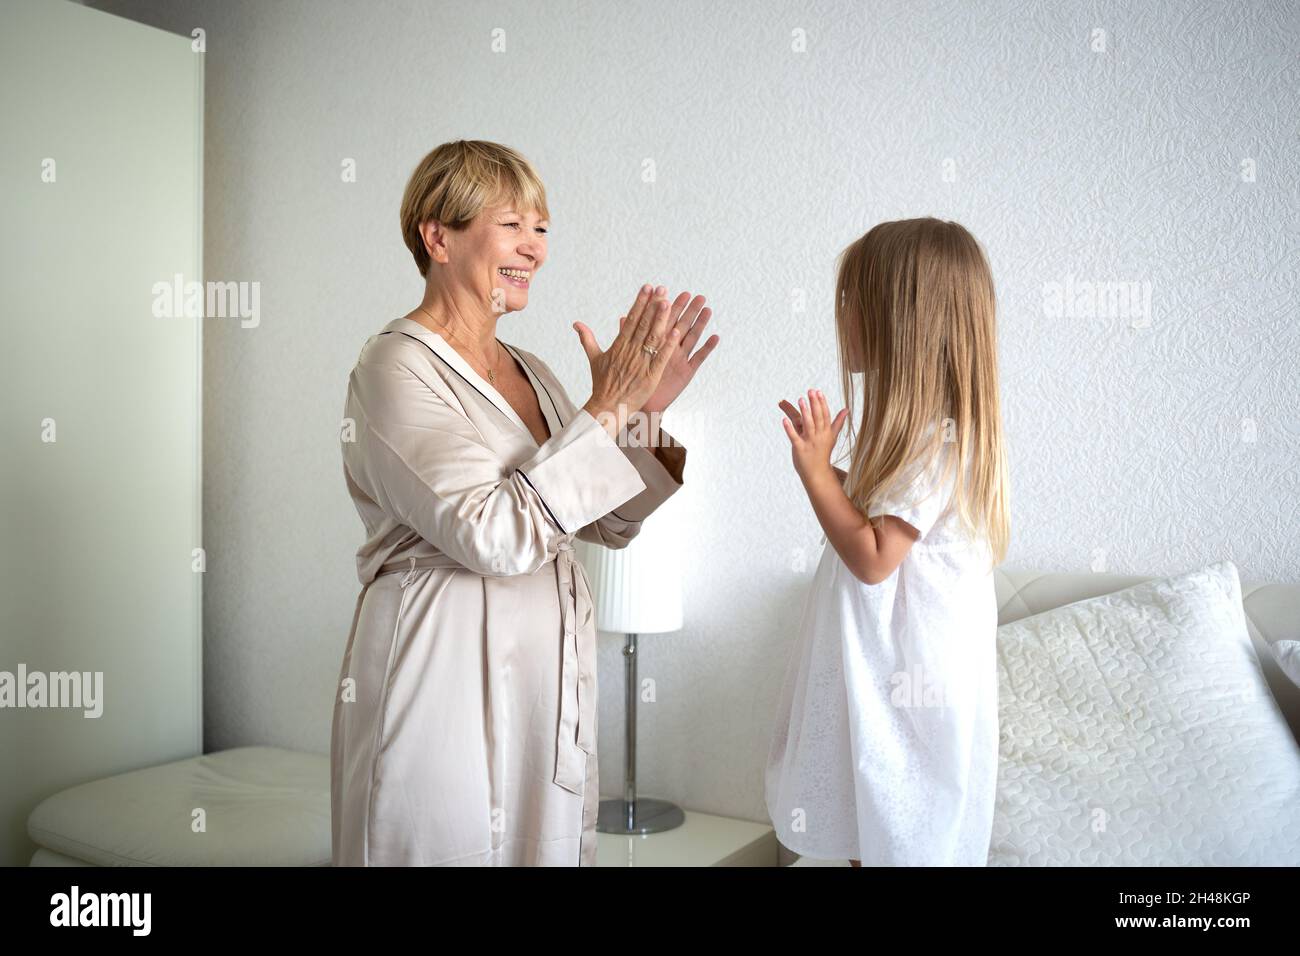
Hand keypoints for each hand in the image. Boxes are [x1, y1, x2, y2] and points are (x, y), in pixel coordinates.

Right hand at [574, 284, 681, 432]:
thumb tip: (576, 324)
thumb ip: (587, 339)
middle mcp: (629, 352)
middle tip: (662, 289)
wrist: (607, 407)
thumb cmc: (602, 384)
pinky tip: (675, 332)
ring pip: (652, 338)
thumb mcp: (594, 359)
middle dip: (652, 306)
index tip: (648, 287)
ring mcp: (640, 363)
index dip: (640, 302)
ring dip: (660, 320)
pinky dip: (667, 346)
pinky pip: (660, 358)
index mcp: (618, 346)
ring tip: (669, 303)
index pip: (631, 319)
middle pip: (643, 325)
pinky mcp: (650, 376)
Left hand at [626, 291, 718, 413]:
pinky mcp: (687, 372)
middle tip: (697, 296)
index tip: (671, 290)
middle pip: (681, 325)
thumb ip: (626, 337)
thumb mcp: (629, 357)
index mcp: (657, 343)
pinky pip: (699, 358)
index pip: (662, 320)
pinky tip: (715, 337)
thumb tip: (622, 317)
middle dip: (688, 310)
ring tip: (707, 309)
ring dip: (700, 323)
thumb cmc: (635, 380)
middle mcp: (670, 348)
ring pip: (692, 337)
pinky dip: (707, 348)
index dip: (666, 306)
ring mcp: (680, 359)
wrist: (642, 403)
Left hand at [780, 389, 847, 481]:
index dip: (822, 403)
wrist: (818, 473)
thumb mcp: (832, 437)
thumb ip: (838, 422)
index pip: (825, 415)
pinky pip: (794, 437)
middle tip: (810, 391)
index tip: (819, 391)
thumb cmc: (823, 453)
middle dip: (814, 404)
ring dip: (805, 412)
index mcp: (827, 432)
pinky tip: (783, 420)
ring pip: (808, 425)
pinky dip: (789, 429)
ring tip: (800, 399)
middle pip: (818, 417)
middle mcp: (819, 436)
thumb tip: (846, 409)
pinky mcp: (799, 449)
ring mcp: (809, 442)